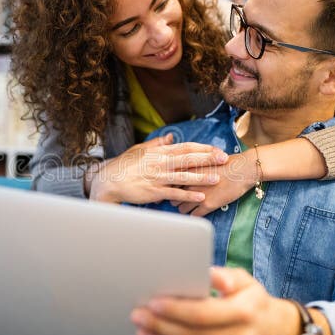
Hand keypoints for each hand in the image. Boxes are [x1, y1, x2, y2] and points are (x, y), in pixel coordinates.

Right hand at [87, 134, 228, 204]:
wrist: (110, 181)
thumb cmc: (124, 165)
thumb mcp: (140, 149)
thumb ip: (158, 143)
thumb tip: (172, 137)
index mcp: (159, 152)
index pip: (185, 147)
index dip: (202, 148)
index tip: (217, 149)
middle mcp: (160, 162)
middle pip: (188, 158)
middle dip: (208, 158)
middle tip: (224, 159)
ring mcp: (157, 177)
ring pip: (184, 175)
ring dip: (202, 176)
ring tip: (217, 177)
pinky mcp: (154, 191)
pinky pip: (174, 193)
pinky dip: (188, 195)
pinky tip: (201, 197)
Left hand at [130, 267, 300, 334]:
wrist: (278, 332)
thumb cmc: (254, 301)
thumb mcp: (246, 281)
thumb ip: (226, 276)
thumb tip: (207, 272)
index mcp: (243, 312)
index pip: (203, 313)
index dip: (176, 309)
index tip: (154, 302)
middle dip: (160, 325)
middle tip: (137, 315)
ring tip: (141, 331)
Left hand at [170, 150, 257, 216]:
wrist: (242, 169)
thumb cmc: (225, 163)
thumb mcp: (204, 159)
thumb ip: (191, 167)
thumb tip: (182, 173)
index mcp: (186, 170)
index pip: (169, 183)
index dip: (170, 188)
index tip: (172, 190)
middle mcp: (189, 183)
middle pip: (172, 196)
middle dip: (176, 199)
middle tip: (182, 199)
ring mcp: (197, 194)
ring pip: (181, 208)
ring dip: (185, 208)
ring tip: (190, 207)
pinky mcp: (207, 205)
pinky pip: (194, 216)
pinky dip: (195, 215)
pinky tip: (199, 212)